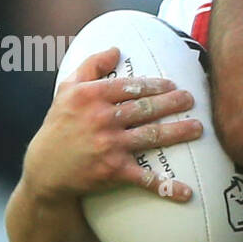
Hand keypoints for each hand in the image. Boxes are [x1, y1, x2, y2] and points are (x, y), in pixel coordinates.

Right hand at [22, 47, 201, 202]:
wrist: (45, 169)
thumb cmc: (58, 126)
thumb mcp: (66, 90)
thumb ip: (90, 66)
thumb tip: (116, 49)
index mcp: (90, 96)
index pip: (129, 86)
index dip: (154, 85)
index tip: (171, 85)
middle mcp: (101, 119)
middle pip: (145, 108)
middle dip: (172, 103)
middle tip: (191, 99)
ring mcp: (110, 145)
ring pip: (152, 136)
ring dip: (178, 132)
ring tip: (198, 128)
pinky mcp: (114, 171)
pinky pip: (145, 178)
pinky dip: (167, 187)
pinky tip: (186, 192)